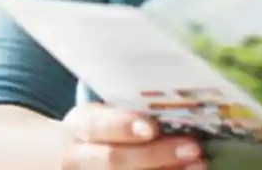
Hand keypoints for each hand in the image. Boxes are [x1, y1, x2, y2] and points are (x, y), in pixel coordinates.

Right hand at [60, 102, 205, 168]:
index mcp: (79, 126)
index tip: (152, 127)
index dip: (123, 127)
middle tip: (193, 147)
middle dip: (155, 155)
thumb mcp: (100, 113)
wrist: (63, 157)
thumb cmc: (98, 128)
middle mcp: (77, 157)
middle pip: (114, 159)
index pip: (97, 125)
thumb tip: (179, 98)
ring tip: (198, 165)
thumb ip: (128, 108)